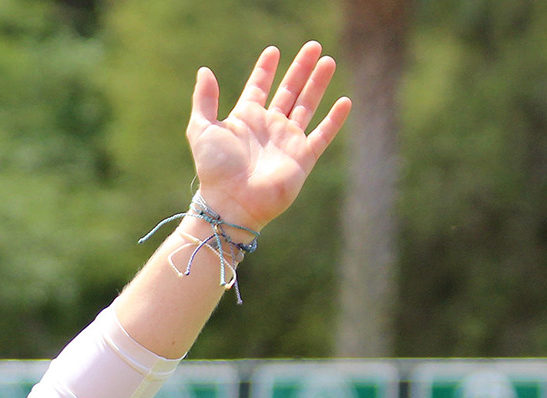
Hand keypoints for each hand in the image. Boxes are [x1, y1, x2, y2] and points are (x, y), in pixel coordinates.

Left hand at [187, 41, 350, 232]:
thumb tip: (204, 70)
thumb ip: (204, 99)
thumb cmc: (214, 169)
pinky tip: (345, 102)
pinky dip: (334, 119)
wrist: (232, 203)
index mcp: (245, 119)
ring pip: (307, 105)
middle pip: (288, 91)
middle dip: (300, 68)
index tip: (274, 51)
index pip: (258, 87)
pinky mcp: (303, 158)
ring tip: (328, 61)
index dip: (265, 70)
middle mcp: (268, 127)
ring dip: (318, 84)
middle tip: (313, 46)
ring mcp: (287, 141)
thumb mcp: (201, 129)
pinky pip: (323, 135)